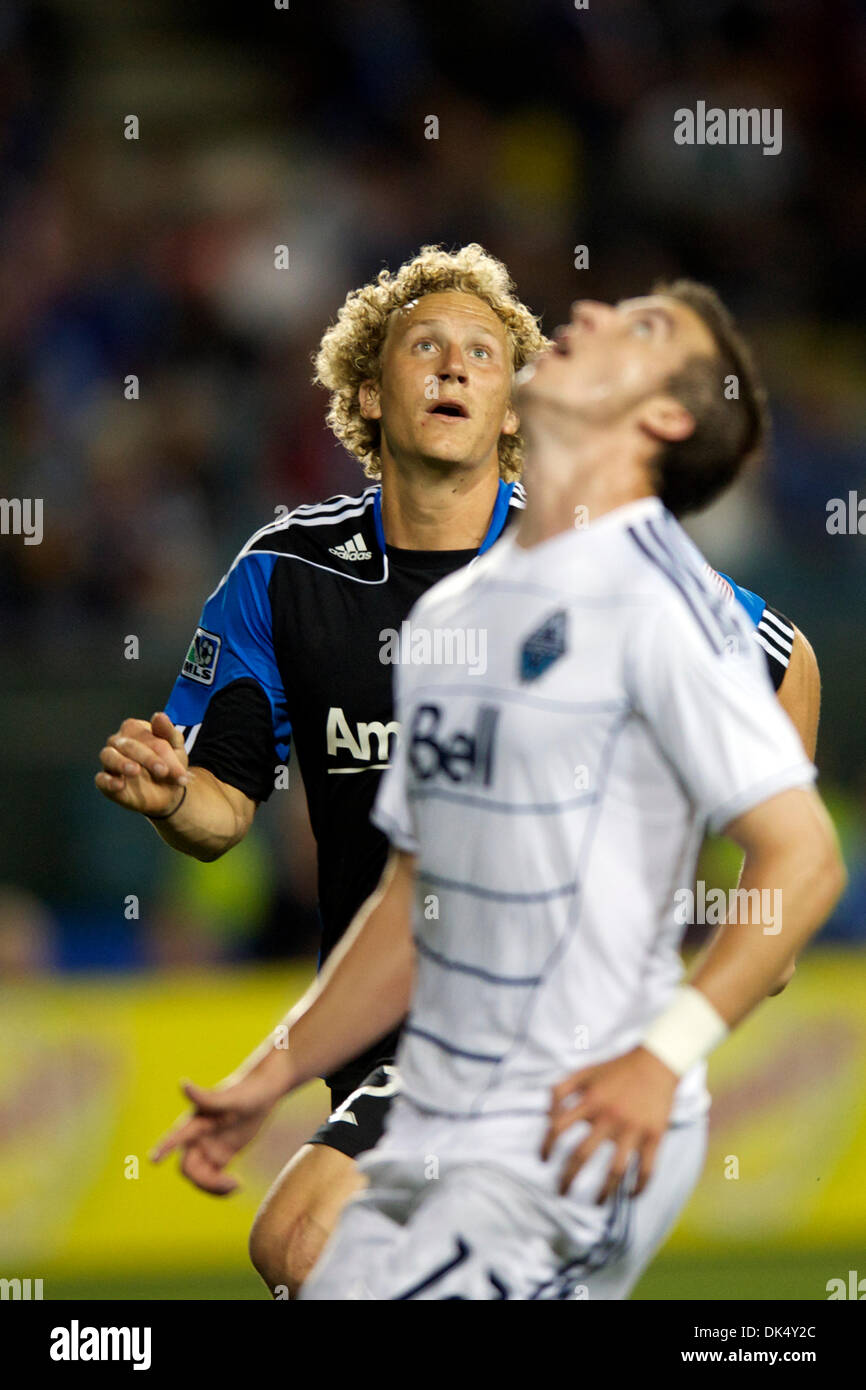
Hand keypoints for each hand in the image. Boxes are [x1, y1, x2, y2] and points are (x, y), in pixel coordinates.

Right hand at [95, 712, 189, 817]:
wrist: (167, 793)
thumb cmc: (169, 765)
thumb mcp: (176, 750)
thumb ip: (169, 733)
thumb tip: (159, 716)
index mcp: (135, 729)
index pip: (146, 736)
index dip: (163, 752)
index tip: (180, 771)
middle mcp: (118, 742)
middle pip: (129, 745)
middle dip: (148, 758)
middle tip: (164, 771)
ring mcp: (110, 761)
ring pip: (109, 756)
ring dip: (121, 763)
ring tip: (135, 770)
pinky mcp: (105, 781)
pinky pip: (101, 779)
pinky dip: (108, 781)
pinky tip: (119, 785)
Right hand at [150, 1069, 283, 1195]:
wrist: (264, 1090)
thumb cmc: (246, 1089)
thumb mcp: (230, 1097)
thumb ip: (206, 1097)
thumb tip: (182, 1084)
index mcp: (196, 1121)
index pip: (176, 1137)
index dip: (164, 1148)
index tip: (153, 1159)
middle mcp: (198, 1136)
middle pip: (188, 1167)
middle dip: (203, 1181)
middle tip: (230, 1184)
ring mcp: (209, 1147)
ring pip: (200, 1177)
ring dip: (213, 1187)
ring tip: (236, 1185)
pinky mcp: (221, 1155)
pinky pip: (214, 1178)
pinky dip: (221, 1187)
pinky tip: (237, 1185)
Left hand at [541, 1046, 678, 1202]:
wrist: (657, 1062)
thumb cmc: (617, 1068)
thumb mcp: (585, 1071)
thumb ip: (561, 1089)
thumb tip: (546, 1116)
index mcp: (590, 1100)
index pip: (558, 1128)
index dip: (546, 1146)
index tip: (543, 1160)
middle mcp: (609, 1117)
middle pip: (581, 1155)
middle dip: (567, 1178)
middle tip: (560, 1191)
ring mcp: (633, 1128)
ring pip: (614, 1170)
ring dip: (602, 1192)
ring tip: (595, 1204)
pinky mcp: (654, 1135)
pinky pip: (646, 1169)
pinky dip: (639, 1187)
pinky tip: (631, 1196)